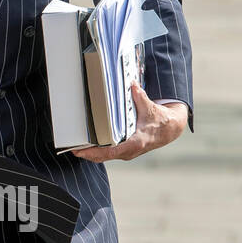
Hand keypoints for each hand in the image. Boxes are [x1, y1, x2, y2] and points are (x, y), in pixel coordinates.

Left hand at [72, 84, 187, 162]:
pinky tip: (87, 147)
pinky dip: (97, 152)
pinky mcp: (125, 151)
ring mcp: (127, 153)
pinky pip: (108, 154)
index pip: (112, 151)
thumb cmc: (159, 120)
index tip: (83, 151)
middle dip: (88, 154)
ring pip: (105, 157)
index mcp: (136, 142)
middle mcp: (130, 151)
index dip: (96, 152)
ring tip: (77, 148)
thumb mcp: (150, 108)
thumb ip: (140, 97)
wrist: (168, 130)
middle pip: (105, 156)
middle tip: (73, 149)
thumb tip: (133, 85)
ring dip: (91, 154)